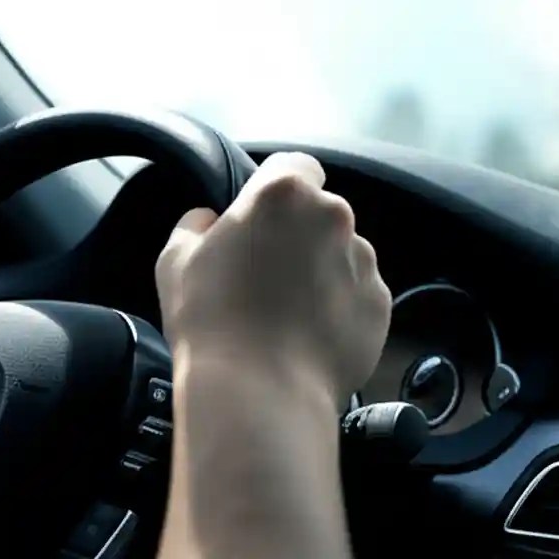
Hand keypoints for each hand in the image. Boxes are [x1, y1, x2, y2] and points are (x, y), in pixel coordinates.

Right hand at [155, 152, 391, 405]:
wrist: (260, 393)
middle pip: (321, 214)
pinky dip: (341, 307)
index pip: (295, 166)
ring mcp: (365, 261)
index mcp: (285, 194)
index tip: (263, 218)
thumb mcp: (176, 259)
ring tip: (288, 314)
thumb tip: (212, 219)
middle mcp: (335, 217)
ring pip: (343, 254)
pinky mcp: (382, 303)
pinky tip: (310, 336)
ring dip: (323, 272)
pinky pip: (359, 294)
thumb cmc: (210, 320)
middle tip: (267, 276)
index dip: (278, 189)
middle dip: (300, 235)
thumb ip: (198, 224)